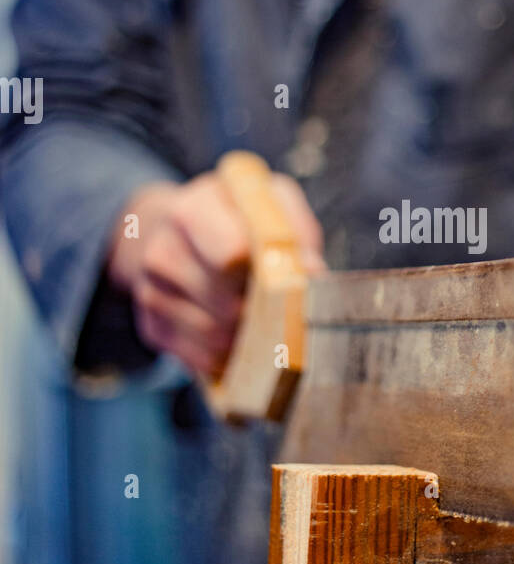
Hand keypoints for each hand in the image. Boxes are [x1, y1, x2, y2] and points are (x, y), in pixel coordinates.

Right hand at [107, 170, 325, 376]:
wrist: (172, 228)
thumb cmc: (235, 217)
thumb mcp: (270, 204)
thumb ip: (295, 233)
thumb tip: (313, 273)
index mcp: (192, 210)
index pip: (232, 254)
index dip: (265, 272)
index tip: (281, 274)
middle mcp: (162, 251)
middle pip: (227, 306)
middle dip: (260, 310)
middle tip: (275, 300)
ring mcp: (151, 292)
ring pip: (216, 337)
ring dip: (247, 335)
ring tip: (257, 314)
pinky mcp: (153, 327)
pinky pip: (203, 358)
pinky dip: (229, 354)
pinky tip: (236, 331)